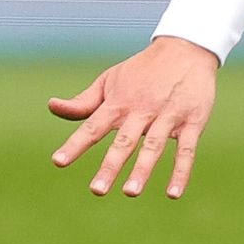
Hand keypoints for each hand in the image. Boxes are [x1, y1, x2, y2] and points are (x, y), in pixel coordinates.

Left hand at [46, 34, 220, 199]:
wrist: (184, 50)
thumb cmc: (140, 71)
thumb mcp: (108, 81)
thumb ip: (83, 102)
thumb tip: (51, 107)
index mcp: (118, 102)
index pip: (92, 126)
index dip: (75, 145)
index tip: (58, 161)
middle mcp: (141, 110)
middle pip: (123, 141)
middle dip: (110, 166)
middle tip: (96, 190)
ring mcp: (167, 116)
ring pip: (153, 146)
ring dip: (142, 170)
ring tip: (130, 192)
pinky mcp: (192, 121)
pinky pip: (186, 150)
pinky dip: (180, 171)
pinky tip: (173, 193)